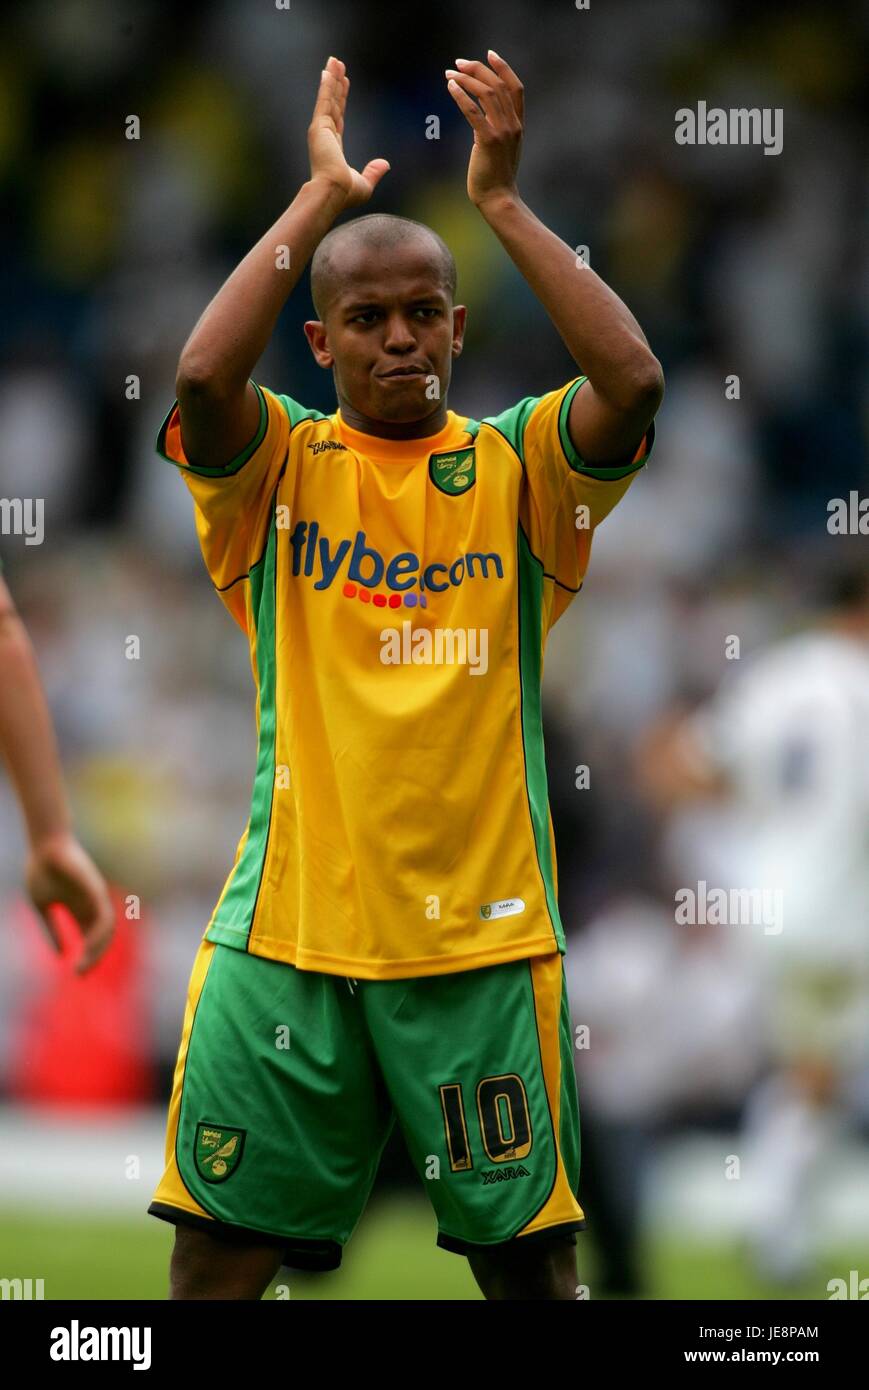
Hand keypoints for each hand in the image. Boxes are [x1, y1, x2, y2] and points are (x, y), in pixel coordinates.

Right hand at [25, 832, 114, 974]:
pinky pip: (103, 916)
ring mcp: (96, 897)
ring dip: (97, 949)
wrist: (44, 845)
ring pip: (106, 929)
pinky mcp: (96, 890)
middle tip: (81, 974)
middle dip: (94, 957)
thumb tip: (59, 955)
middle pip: (101, 937)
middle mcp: (92, 905)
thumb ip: (51, 929)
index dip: (87, 956)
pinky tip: (87, 946)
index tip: (77, 973)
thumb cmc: (42, 870)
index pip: (90, 937)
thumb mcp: (43, 905)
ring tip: (84, 964)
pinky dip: (98, 933)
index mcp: (80, 909)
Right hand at [307, 56, 389, 208]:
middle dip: (335, 83)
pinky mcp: (319, 126)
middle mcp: (325, 136)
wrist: (333, 192)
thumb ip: (373, 172)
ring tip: (334, 61)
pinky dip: (325, 85)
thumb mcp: (364, 183)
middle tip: (337, 65)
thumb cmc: (345, 194)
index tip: (344, 84)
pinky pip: (324, 100)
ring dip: (331, 78)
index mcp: (333, 147)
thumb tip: (385, 164)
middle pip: (332, 103)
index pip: (338, 117)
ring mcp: (320, 130)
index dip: (341, 99)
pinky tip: (327, 71)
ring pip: (328, 98)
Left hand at [445, 50, 522, 208]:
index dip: (504, 68)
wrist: (498, 199)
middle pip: (497, 85)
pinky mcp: (488, 141)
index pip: (515, 87)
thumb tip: (479, 116)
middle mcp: (513, 125)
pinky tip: (451, 87)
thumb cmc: (495, 177)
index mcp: (518, 125)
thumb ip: (494, 129)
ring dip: (466, 79)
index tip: (489, 54)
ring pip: (486, 93)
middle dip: (477, 69)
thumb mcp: (500, 148)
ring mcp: (503, 132)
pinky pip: (473, 111)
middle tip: (458, 63)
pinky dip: (461, 96)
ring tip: (450, 74)